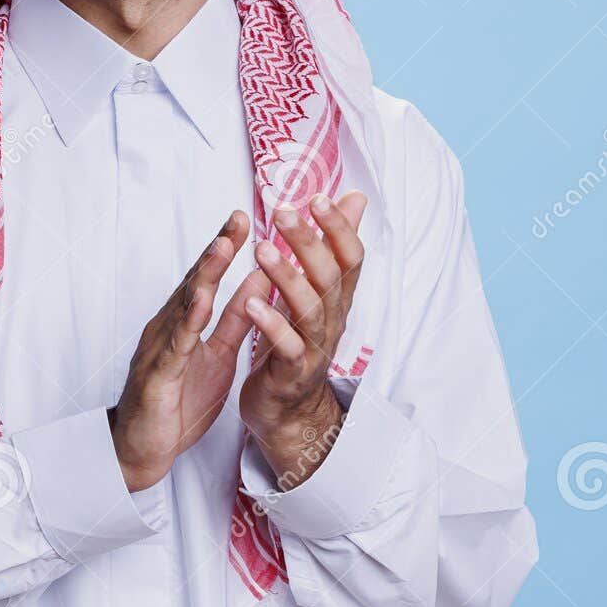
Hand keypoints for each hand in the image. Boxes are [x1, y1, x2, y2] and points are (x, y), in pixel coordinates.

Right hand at [109, 210, 266, 491]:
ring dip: (204, 275)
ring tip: (223, 246)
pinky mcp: (158, 375)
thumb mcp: (217, 356)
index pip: (207, 279)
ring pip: (184, 306)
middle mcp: (169, 328)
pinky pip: (176, 345)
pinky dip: (189, 321)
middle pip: (195, 281)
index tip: (247, 218)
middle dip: (217, 248)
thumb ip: (233, 321)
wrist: (143, 449)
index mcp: (185, 324)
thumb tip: (257, 282)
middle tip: (238, 217)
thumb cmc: (177, 402)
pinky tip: (201, 301)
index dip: (226, 248)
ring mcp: (160, 349)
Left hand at [239, 191, 367, 489]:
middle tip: (284, 211)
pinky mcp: (293, 373)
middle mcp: (332, 320)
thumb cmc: (298, 341)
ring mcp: (315, 347)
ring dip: (288, 277)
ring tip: (263, 250)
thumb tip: (355, 198)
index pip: (351, 257)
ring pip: (310, 309)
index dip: (339, 228)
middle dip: (309, 242)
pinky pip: (288, 347)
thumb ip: (332, 246)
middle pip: (330, 276)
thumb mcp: (317, 290)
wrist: (289, 409)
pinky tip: (251, 303)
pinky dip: (272, 325)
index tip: (318, 197)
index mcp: (336, 298)